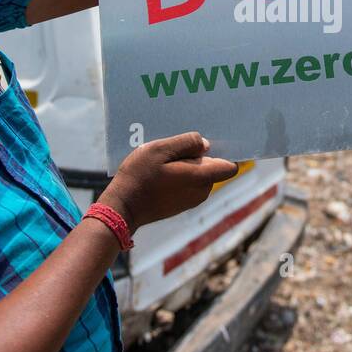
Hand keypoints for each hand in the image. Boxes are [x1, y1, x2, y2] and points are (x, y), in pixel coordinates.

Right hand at [98, 132, 238, 230]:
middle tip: (173, 148)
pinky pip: (187, 184)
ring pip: (198, 175)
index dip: (224, 152)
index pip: (230, 166)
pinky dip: (179, 175)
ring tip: (163, 158)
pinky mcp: (181, 205)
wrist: (122, 208)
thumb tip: (206, 145)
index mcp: (201, 177)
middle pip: (211, 167)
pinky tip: (159, 170)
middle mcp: (202, 192)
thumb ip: (187, 143)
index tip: (209, 142)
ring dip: (185, 164)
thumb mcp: (160, 149)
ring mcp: (191, 200)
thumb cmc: (139, 176)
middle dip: (198, 156)